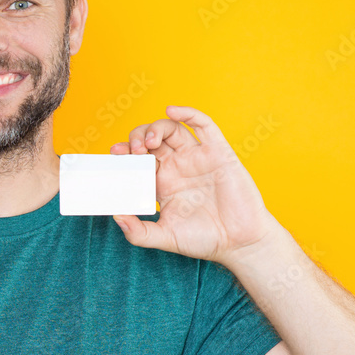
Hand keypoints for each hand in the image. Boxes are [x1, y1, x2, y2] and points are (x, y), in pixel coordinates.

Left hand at [109, 105, 280, 265]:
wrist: (240, 243)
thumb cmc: (204, 240)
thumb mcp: (165, 237)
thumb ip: (138, 232)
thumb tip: (116, 216)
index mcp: (162, 183)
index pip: (138, 159)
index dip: (125, 153)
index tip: (115, 155)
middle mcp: (178, 166)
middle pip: (150, 140)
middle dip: (136, 138)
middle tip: (132, 151)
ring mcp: (197, 158)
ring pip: (172, 129)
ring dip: (155, 128)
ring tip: (147, 142)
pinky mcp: (218, 153)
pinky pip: (203, 125)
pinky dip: (188, 113)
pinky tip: (172, 110)